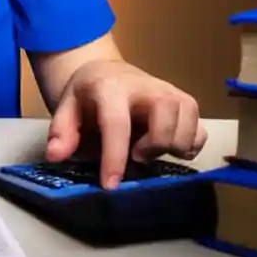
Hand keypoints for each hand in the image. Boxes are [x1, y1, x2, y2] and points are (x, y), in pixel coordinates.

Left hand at [44, 59, 206, 189]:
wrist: (106, 72)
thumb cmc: (87, 94)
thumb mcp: (66, 106)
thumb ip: (61, 131)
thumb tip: (56, 156)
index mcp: (111, 88)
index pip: (117, 123)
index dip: (115, 156)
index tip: (111, 184)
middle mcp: (147, 87)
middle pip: (166, 120)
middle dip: (153, 147)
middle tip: (136, 155)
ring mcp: (171, 93)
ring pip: (189, 125)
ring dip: (172, 148)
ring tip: (149, 149)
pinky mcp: (186, 103)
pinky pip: (200, 131)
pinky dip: (189, 146)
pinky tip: (168, 148)